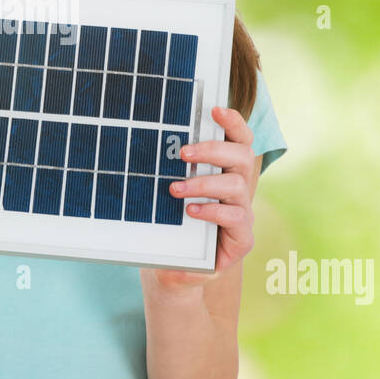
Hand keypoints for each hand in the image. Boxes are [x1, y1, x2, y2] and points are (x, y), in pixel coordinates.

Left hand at [141, 105, 257, 292]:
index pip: (239, 140)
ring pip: (236, 184)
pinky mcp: (242, 237)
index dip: (232, 122)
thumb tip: (137, 145)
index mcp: (226, 171)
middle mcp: (239, 188)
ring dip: (204, 182)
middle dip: (213, 149)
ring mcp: (243, 212)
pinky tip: (192, 211)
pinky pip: (236, 216)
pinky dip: (213, 210)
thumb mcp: (164, 199)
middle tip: (183, 152)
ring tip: (176, 189)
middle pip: (241, 156)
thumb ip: (164, 175)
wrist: (176, 269)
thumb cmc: (172, 227)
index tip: (214, 109)